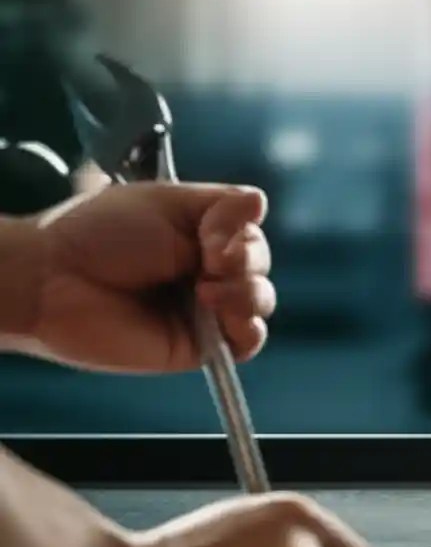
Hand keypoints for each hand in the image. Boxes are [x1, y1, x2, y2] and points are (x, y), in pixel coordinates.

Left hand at [28, 183, 274, 371]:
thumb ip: (221, 204)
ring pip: (261, 301)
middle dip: (247, 260)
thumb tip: (261, 204)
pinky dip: (248, 329)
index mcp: (201, 234)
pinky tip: (222, 316)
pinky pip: (248, 343)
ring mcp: (205, 310)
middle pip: (261, 265)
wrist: (53, 279)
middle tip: (211, 261)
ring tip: (208, 292)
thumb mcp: (165, 201)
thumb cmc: (98, 232)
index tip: (214, 234)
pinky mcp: (199, 346)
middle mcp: (206, 270)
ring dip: (248, 293)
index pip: (250, 230)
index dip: (243, 231)